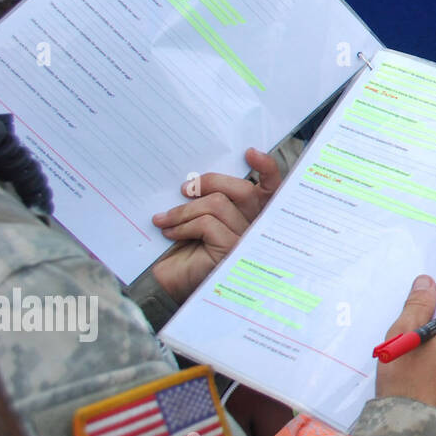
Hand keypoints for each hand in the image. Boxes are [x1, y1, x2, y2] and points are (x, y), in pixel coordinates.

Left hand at [150, 147, 282, 303]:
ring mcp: (245, 241)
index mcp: (251, 214)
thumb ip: (208, 196)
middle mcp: (255, 227)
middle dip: (209, 183)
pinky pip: (207, 224)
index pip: (271, 188)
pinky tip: (169, 233)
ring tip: (165, 220)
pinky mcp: (231, 251)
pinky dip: (183, 225)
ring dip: (184, 210)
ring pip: (218, 205)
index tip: (250, 152)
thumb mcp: (197, 215)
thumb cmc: (181, 248)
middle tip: (184, 189)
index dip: (266, 168)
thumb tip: (198, 176)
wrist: (165, 282)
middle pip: (242, 190)